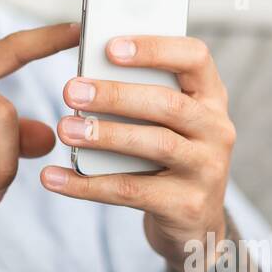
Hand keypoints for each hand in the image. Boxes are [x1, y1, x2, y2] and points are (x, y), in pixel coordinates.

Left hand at [40, 35, 235, 266]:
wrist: (195, 223)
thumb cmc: (168, 156)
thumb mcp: (165, 121)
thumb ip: (140, 96)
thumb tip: (84, 79)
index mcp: (210, 96)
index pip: (194, 57)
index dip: (154, 49)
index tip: (109, 48)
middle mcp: (217, 129)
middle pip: (169, 104)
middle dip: (116, 96)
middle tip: (71, 91)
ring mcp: (207, 169)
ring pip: (155, 145)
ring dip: (105, 136)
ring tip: (65, 129)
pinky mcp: (187, 206)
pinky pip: (131, 190)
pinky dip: (88, 184)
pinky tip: (54, 177)